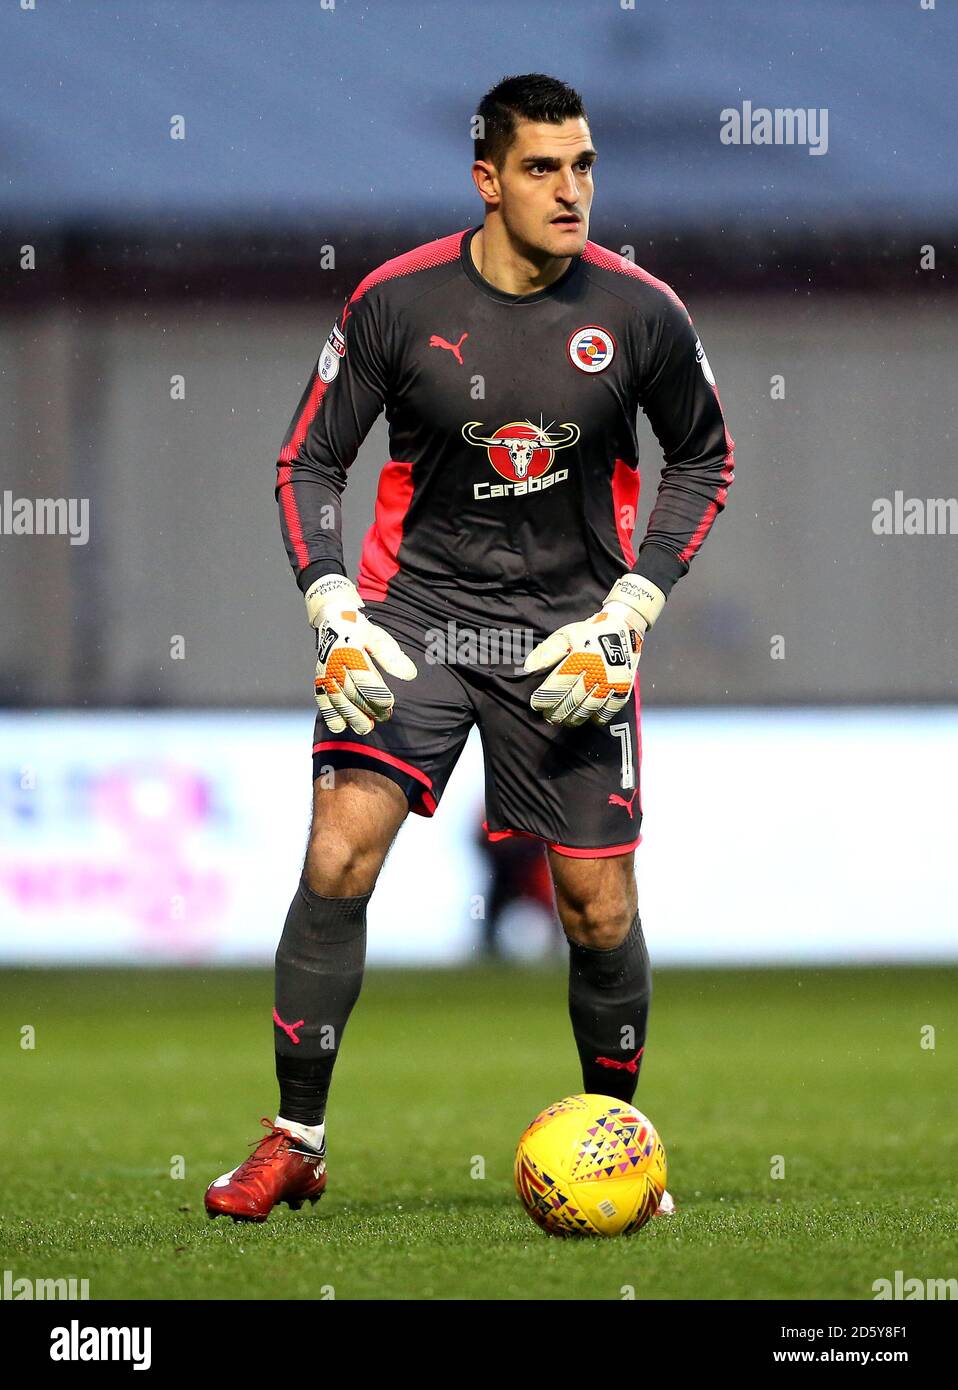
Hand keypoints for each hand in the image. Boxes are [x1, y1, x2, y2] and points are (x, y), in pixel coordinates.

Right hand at [304, 575, 416, 734]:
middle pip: (352, 693)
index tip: (389, 704)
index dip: (376, 693)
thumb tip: (411, 674)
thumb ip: (392, 657)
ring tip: (366, 728)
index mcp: (350, 651)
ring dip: (351, 717)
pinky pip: (322, 701)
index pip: (364, 677)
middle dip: (368, 709)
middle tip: (384, 717)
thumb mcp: (378, 638)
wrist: (332, 620)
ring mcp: (325, 673)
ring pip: (337, 700)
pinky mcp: (319, 680)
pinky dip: (330, 715)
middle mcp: (335, 664)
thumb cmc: (360, 630)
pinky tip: (341, 726)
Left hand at [523, 573, 665, 727]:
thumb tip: (528, 668)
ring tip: (565, 720)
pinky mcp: (624, 686)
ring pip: (589, 708)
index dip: (545, 698)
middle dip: (557, 712)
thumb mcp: (565, 635)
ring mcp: (612, 681)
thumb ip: (547, 651)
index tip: (536, 705)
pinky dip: (599, 716)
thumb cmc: (588, 632)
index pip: (558, 685)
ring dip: (575, 717)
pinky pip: (610, 709)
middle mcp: (596, 671)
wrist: (624, 626)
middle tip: (548, 717)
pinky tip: (589, 718)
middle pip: (572, 700)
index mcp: (580, 658)